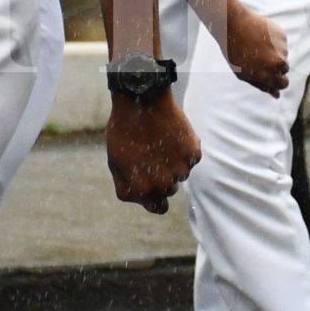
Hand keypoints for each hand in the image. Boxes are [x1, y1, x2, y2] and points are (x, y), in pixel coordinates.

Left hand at [106, 92, 198, 212]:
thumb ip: (130, 186)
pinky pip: (191, 157)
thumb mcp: (116, 164)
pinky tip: (171, 134)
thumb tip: (144, 197)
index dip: (155, 197)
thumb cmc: (124, 132)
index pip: (159, 208)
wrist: (140, 102)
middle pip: (170, 190)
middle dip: (163, 177)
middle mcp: (163, 185)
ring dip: (174, 161)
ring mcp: (180, 170)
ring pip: (181, 172)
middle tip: (152, 154)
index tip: (153, 183)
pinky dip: (184, 148)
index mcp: (142, 191)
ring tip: (159, 140)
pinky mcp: (192, 154)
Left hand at [217, 0, 289, 94]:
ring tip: (256, 44)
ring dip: (273, 52)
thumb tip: (277, 95)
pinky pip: (281, 42)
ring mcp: (282, 48)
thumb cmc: (235, 52)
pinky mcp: (282, 35)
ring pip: (282, 54)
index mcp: (270, 75)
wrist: (233, 24)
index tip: (268, 75)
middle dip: (275, 66)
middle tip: (258, 58)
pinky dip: (273, 41)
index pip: (284, 84)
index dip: (276, 81)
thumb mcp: (244, 74)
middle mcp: (280, 62)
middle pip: (284, 69)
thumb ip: (262, 85)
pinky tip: (260, 36)